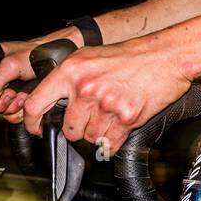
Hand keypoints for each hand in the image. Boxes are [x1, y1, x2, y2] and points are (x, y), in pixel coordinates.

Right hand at [0, 27, 83, 122]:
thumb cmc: (36, 53)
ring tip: (21, 94)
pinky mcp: (14, 99)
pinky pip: (9, 114)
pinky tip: (26, 99)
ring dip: (9, 106)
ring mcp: (2, 90)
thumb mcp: (11, 65)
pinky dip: (18, 110)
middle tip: (11, 93)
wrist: (58, 59)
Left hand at [21, 35, 190, 154]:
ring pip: (91, 138)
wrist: (167, 56)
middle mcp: (85, 87)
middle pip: (69, 129)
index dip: (33, 123)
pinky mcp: (126, 117)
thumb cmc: (131, 56)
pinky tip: (123, 123)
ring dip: (101, 133)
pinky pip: (111, 144)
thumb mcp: (90, 57)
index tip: (40, 128)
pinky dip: (116, 140)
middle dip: (80, 128)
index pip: (34, 105)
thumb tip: (50, 104)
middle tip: (95, 115)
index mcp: (71, 70)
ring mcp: (106, 104)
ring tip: (114, 113)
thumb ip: (68, 78)